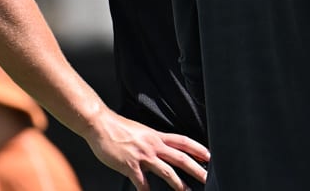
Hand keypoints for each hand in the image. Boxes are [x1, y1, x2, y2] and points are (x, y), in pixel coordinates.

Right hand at [85, 109, 208, 190]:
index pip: (184, 142)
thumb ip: (154, 142)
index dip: (198, 149)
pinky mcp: (129, 166)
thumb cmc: (119, 129)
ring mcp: (142, 156)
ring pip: (167, 171)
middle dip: (196, 169)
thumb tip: (163, 151)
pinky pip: (142, 182)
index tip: (209, 156)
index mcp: (157, 136)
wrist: (100, 125)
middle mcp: (153, 146)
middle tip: (207, 177)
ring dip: (178, 183)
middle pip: (181, 158)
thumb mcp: (143, 132)